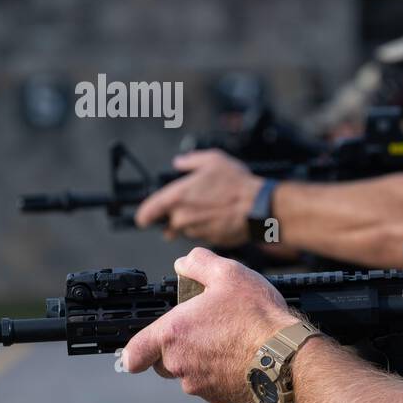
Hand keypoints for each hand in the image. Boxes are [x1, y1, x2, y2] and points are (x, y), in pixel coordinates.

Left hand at [122, 247, 298, 402]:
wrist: (286, 356)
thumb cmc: (257, 315)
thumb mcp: (229, 273)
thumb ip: (199, 264)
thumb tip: (184, 263)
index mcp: (173, 333)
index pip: (134, 354)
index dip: (134, 352)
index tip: (139, 350)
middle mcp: (180, 364)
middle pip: (164, 362)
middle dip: (177, 349)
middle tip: (204, 331)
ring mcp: (200, 384)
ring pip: (189, 375)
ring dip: (201, 362)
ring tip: (229, 343)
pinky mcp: (220, 398)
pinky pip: (212, 387)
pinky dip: (221, 375)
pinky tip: (241, 359)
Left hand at [134, 150, 263, 244]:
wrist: (259, 207)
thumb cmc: (237, 184)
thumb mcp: (213, 160)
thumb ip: (191, 161)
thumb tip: (180, 162)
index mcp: (177, 197)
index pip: (148, 212)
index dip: (144, 215)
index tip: (143, 218)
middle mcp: (183, 217)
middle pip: (169, 223)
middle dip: (177, 217)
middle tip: (193, 206)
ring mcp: (196, 232)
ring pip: (187, 230)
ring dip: (194, 223)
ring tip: (212, 210)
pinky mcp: (210, 241)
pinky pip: (203, 235)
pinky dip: (208, 228)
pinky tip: (221, 217)